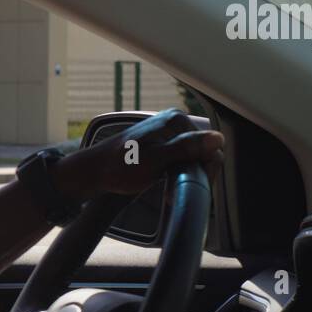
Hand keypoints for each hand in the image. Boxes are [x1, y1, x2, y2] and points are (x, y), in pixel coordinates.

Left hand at [52, 108, 224, 202]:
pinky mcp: (164, 145)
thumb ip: (185, 149)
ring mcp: (169, 133)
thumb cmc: (118, 168)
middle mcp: (175, 122)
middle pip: (206, 153)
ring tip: (167, 188)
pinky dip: (179, 175)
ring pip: (195, 160)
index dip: (204, 170)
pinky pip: (184, 161)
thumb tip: (217, 139)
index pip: (213, 147)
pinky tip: (166, 184)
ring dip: (186, 177)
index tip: (185, 184)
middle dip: (194, 174)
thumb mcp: (156, 161)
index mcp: (176, 120)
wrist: (95, 172)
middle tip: (173, 190)